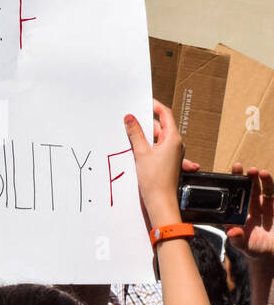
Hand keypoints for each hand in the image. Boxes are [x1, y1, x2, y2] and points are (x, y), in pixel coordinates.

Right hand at [124, 100, 183, 227]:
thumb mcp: (142, 152)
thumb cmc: (156, 180)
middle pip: (160, 127)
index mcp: (173, 139)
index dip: (155, 106)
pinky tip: (137, 151)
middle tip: (131, 122)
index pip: (166, 114)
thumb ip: (135, 133)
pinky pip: (157, 149)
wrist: (161, 202)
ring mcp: (172, 154)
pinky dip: (148, 147)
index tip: (145, 102)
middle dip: (146, 124)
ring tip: (132, 139)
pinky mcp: (167, 163)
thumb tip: (130, 118)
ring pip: (158, 139)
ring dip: (145, 138)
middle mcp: (175, 145)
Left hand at [226, 163, 273, 265]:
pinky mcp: (273, 205)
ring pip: (260, 188)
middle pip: (245, 188)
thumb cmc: (255, 248)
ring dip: (259, 179)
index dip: (228, 187)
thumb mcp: (245, 246)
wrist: (271, 253)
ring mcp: (262, 205)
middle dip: (242, 177)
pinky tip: (268, 177)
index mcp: (238, 213)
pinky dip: (270, 185)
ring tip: (259, 172)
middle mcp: (249, 206)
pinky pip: (271, 193)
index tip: (224, 179)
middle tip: (238, 166)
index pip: (232, 197)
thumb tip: (231, 232)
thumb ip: (238, 239)